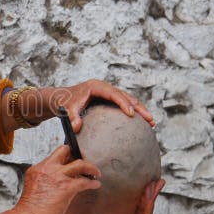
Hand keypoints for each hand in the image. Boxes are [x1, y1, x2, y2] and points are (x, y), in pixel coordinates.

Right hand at [13, 144, 100, 213]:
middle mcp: (48, 168)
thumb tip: (59, 184)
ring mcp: (58, 176)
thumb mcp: (35, 187)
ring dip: (91, 168)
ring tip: (95, 172)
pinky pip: (84, 181)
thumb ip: (46, 181)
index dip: (65, 157)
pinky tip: (95, 185)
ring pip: (80, 164)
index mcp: (38, 169)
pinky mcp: (67, 187)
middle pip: (66, 151)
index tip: (71, 160)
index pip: (54, 156)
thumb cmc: (30, 208)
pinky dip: (92, 183)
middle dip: (77, 154)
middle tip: (84, 160)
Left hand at [39, 80, 154, 131]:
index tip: (131, 114)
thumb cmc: (65, 103)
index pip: (113, 94)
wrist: (61, 98)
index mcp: (96, 87)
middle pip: (126, 95)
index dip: (123, 103)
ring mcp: (108, 92)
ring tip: (151, 123)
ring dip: (140, 110)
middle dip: (139, 107)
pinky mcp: (109, 99)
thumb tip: (76, 127)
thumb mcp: (66, 110)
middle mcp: (104, 88)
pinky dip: (133, 112)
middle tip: (150, 120)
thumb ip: (72, 117)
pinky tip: (140, 124)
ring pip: (128, 99)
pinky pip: (124, 104)